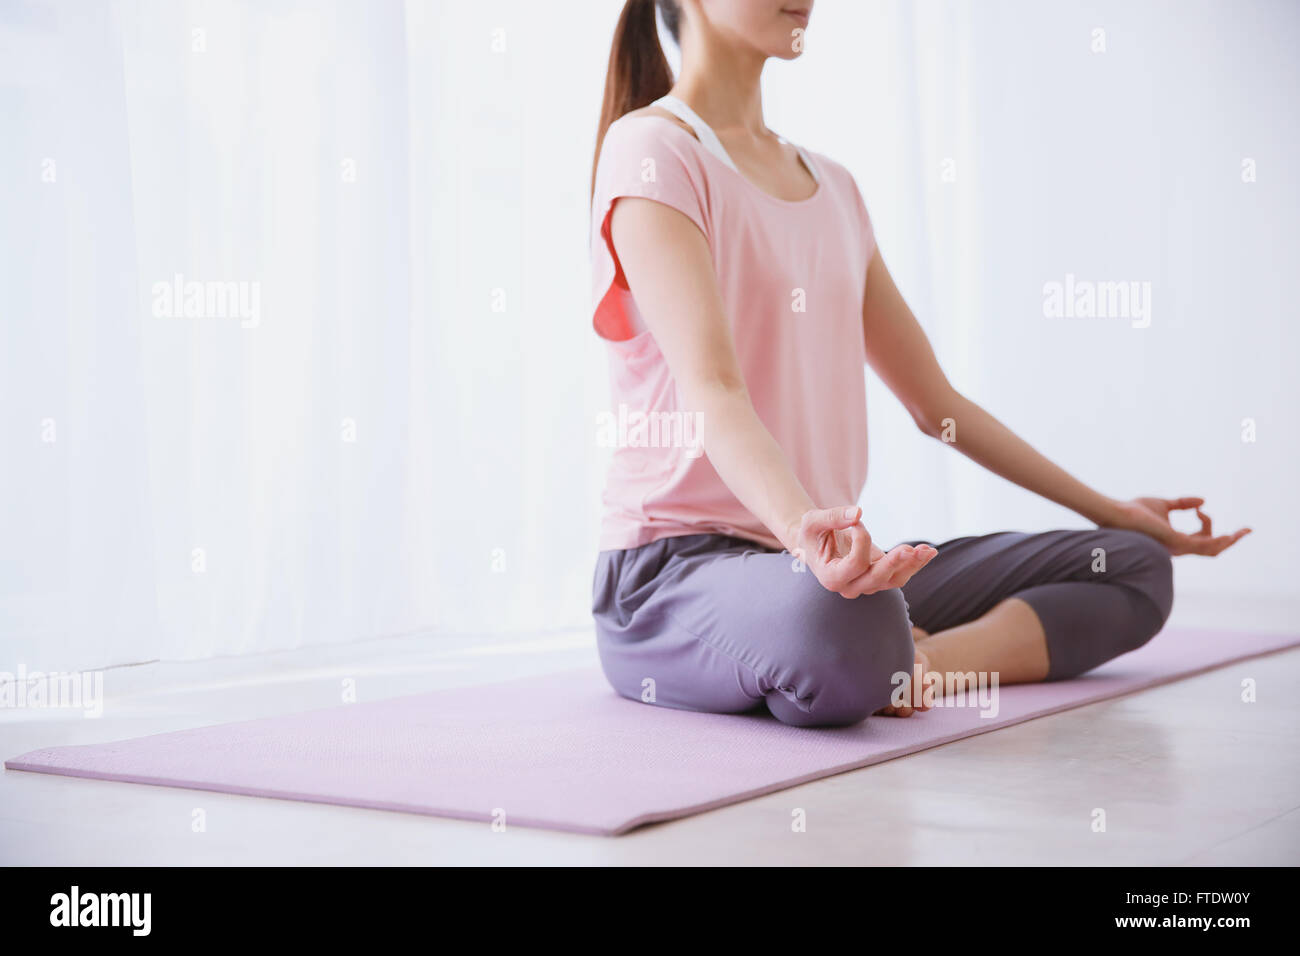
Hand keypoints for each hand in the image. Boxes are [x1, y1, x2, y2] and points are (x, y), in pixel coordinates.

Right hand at [788, 505, 936, 597]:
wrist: (816, 542)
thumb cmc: (812, 532)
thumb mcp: (813, 522)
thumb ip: (833, 517)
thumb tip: (858, 512)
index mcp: (831, 578)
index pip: (854, 565)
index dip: (861, 541)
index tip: (856, 522)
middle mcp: (850, 587)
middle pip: (877, 579)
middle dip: (894, 563)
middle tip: (909, 548)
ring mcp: (867, 584)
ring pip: (894, 580)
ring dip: (912, 565)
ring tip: (928, 550)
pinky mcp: (881, 576)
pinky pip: (901, 573)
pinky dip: (915, 562)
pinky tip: (928, 551)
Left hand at [1108, 496, 1250, 555]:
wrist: (1118, 513)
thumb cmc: (1135, 510)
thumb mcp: (1165, 505)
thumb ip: (1182, 504)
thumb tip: (1203, 502)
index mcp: (1176, 541)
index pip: (1202, 538)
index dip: (1208, 522)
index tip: (1198, 508)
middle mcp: (1178, 548)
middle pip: (1212, 549)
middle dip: (1231, 540)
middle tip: (1247, 530)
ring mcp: (1177, 547)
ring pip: (1211, 550)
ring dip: (1230, 541)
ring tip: (1244, 531)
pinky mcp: (1175, 542)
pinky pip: (1202, 546)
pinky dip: (1216, 539)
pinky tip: (1227, 533)